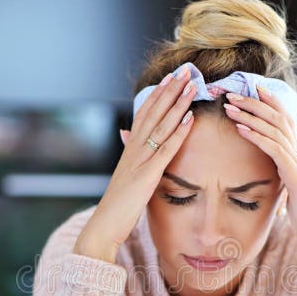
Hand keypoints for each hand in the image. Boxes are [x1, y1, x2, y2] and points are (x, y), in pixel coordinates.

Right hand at [74, 65, 196, 262]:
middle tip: (185, 70)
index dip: (158, 94)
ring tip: (191, 86)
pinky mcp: (147, 175)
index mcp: (130, 148)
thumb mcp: (125, 173)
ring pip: (161, 126)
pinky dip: (178, 133)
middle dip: (170, 90)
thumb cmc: (117, 204)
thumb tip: (126, 133)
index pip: (145, 113)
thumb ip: (129, 152)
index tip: (171, 77)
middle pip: (154, 112)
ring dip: (177, 104)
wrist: (105, 225)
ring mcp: (140, 161)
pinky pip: (166, 150)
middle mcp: (134, 149)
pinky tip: (190, 119)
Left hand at [222, 87, 296, 279]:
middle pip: (275, 118)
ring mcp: (296, 163)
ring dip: (250, 115)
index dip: (266, 102)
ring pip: (273, 130)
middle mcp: (296, 154)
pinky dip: (256, 136)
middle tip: (229, 91)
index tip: (248, 88)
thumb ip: (279, 176)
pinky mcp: (294, 175)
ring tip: (229, 106)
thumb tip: (268, 172)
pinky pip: (274, 150)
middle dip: (252, 102)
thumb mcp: (287, 190)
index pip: (280, 120)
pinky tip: (241, 129)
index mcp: (293, 156)